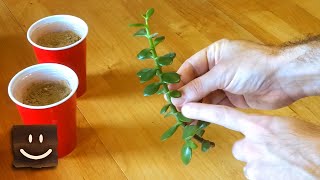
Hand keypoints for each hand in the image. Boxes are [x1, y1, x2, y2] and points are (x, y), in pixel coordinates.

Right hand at [171, 39, 319, 109]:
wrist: (284, 79)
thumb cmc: (253, 67)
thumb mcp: (222, 73)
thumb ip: (198, 86)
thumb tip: (177, 98)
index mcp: (214, 54)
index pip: (190, 68)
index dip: (178, 81)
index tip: (169, 95)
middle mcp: (217, 68)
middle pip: (195, 84)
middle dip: (185, 96)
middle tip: (175, 110)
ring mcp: (224, 84)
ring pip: (204, 96)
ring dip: (194, 106)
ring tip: (183, 119)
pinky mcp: (232, 98)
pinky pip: (214, 105)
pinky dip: (205, 112)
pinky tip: (197, 120)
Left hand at [181, 103, 319, 178]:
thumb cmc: (310, 143)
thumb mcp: (286, 127)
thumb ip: (266, 129)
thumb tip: (257, 134)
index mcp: (259, 126)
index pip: (224, 116)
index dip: (203, 111)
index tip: (186, 108)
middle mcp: (251, 144)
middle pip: (239, 147)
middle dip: (250, 149)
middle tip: (271, 151)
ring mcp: (253, 163)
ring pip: (249, 162)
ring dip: (259, 162)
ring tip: (280, 162)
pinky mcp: (256, 178)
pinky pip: (255, 174)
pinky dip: (264, 173)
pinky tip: (280, 171)